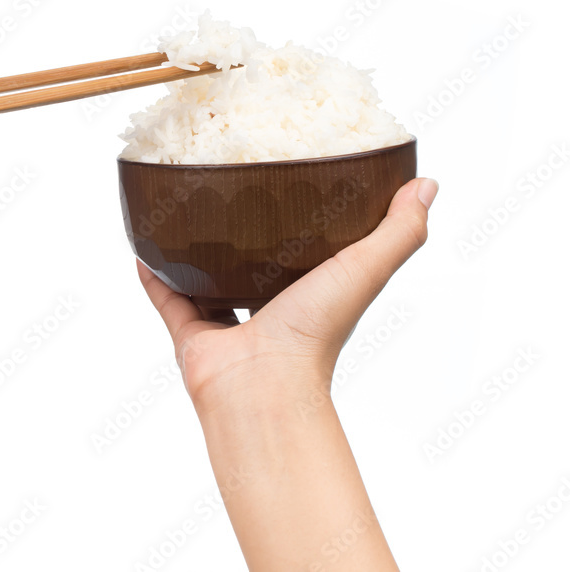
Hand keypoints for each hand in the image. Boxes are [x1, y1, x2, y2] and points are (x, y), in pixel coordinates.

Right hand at [139, 177, 437, 412]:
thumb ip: (399, 232)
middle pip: (253, 268)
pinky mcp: (190, 335)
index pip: (306, 257)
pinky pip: (168, 299)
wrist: (261, 386)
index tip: (293, 190)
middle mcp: (267, 313)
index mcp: (307, 298)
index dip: (303, 226)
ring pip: (207, 284)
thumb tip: (428, 185)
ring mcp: (226, 326)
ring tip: (186, 215)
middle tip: (232, 196)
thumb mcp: (365, 269)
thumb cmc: (315, 334)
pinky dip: (155, 277)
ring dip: (196, 256)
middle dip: (245, 239)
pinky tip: (144, 247)